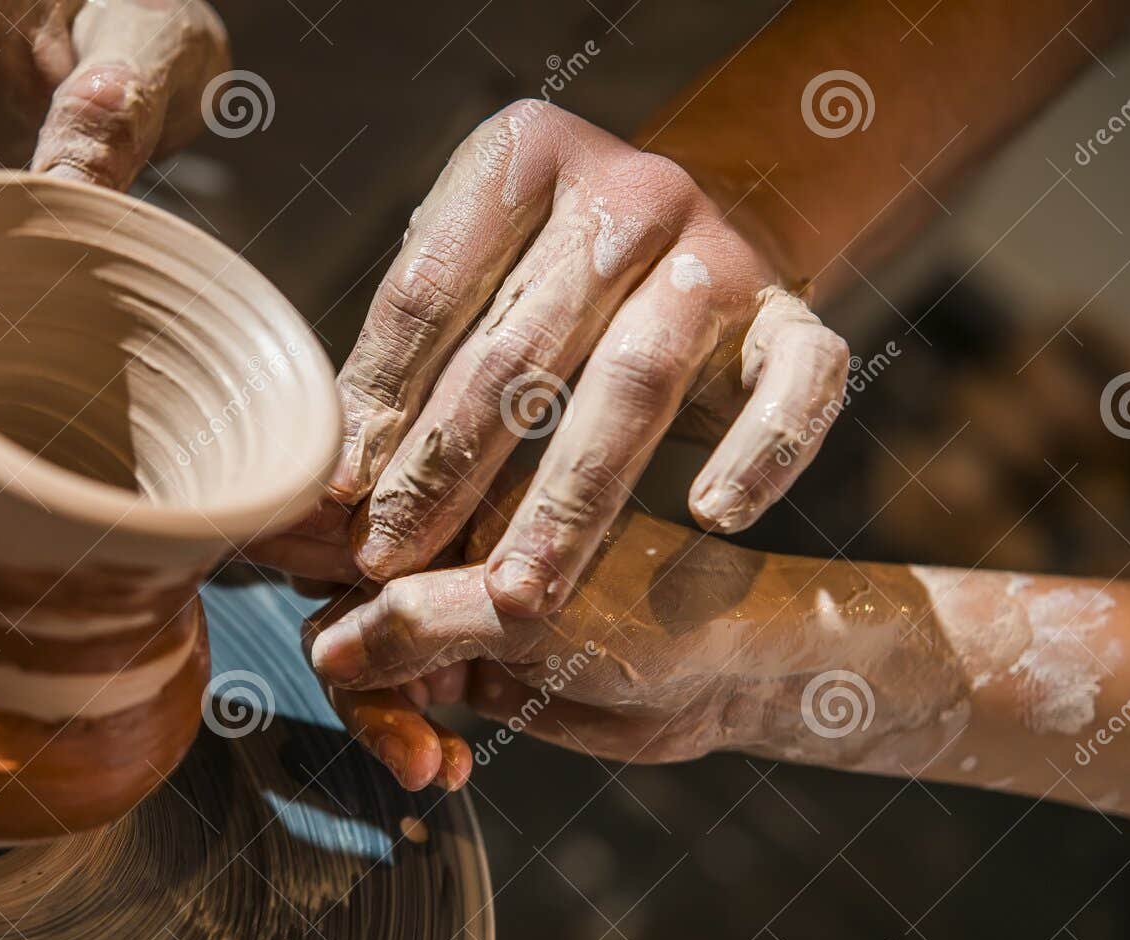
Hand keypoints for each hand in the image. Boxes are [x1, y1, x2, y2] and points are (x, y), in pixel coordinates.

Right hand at [307, 470, 964, 787]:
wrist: (735, 676)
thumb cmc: (656, 612)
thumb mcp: (523, 615)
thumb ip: (415, 623)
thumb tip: (322, 650)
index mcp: (461, 486)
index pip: (347, 519)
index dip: (311, 576)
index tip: (307, 638)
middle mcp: (446, 533)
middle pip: (338, 598)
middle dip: (357, 680)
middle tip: (400, 742)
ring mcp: (454, 598)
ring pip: (364, 657)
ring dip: (383, 718)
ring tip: (426, 764)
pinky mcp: (469, 657)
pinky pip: (402, 699)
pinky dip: (410, 736)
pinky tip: (446, 767)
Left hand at [328, 99, 849, 617]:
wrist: (707, 213)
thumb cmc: (550, 270)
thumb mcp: (473, 273)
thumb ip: (411, 352)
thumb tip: (332, 482)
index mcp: (524, 157)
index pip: (429, 291)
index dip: (379, 400)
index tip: (338, 495)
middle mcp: (627, 194)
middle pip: (519, 349)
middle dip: (446, 470)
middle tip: (392, 561)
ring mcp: (719, 252)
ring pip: (635, 382)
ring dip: (569, 498)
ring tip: (516, 593)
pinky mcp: (794, 314)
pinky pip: (797, 384)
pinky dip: (762, 451)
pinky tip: (715, 518)